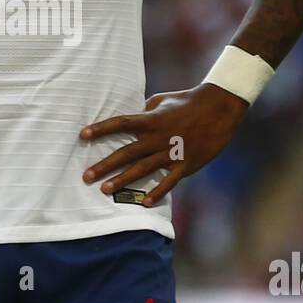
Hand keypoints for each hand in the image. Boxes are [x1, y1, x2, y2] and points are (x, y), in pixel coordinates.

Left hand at [80, 83, 248, 205]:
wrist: (219, 108)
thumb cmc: (188, 100)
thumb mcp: (161, 100)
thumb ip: (144, 109)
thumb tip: (133, 114)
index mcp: (151, 120)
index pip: (120, 124)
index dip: (101, 129)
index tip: (82, 135)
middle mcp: (157, 138)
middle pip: (126, 153)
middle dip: (105, 165)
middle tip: (86, 176)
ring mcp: (172, 153)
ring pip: (142, 169)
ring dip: (123, 180)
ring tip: (104, 190)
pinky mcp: (186, 164)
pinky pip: (169, 181)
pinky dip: (158, 192)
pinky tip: (145, 203)